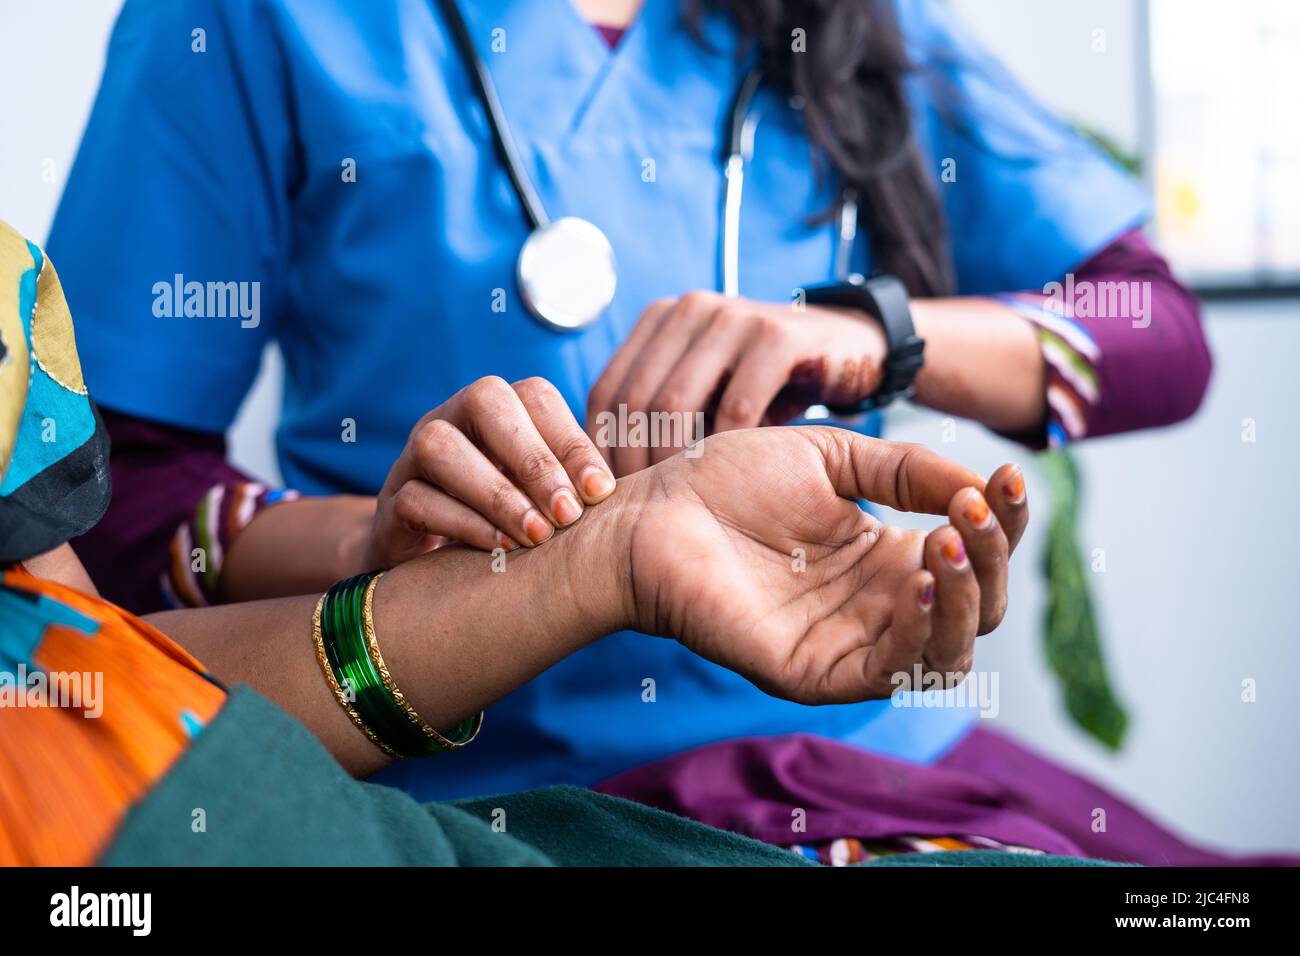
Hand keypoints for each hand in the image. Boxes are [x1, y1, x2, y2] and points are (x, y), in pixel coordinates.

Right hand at [364, 376, 616, 568]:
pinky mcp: (391, 498)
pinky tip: (499, 549)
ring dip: (495, 492)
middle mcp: (455, 416)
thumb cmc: (510, 521)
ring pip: (442, 446)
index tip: (602, 492)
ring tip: (535, 537)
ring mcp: (414, 453)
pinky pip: (416, 497)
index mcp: (502, 407)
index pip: (536, 395)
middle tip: (567, 514)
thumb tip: (649, 496)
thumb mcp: (548, 497)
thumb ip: (583, 486)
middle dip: (532, 457)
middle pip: (486, 400)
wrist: (432, 563)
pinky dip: (460, 523)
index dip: (570, 438)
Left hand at [587, 291, 886, 475]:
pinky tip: (731, 482)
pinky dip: (728, 449)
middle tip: (641, 513)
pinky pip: (737, 405)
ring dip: (672, 462)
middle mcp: (690, 309)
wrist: (847, 347)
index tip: (609, 499)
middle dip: (632, 463)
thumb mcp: (709, 391)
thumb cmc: (767, 382)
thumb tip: (604, 480)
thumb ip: (662, 415)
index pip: (607, 390)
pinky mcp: (777, 336)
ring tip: (679, 504)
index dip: (600, 450)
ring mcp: (732, 317)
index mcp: (661, 319)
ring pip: (676, 402)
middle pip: (635, 399)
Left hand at [612, 426, 1027, 703]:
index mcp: (883, 558)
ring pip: (947, 649)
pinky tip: (917, 576)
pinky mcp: (812, 673)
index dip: (1002, 522)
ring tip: (950, 540)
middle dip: (990, 556)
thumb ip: (906, 469)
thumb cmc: (725, 481)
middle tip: (974, 506)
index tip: (1010, 476)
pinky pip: (890, 671)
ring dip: (966, 596)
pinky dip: (919, 631)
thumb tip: (980, 488)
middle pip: (974, 607)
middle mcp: (875, 606)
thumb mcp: (830, 457)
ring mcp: (847, 644)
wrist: (649, 512)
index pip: (971, 555)